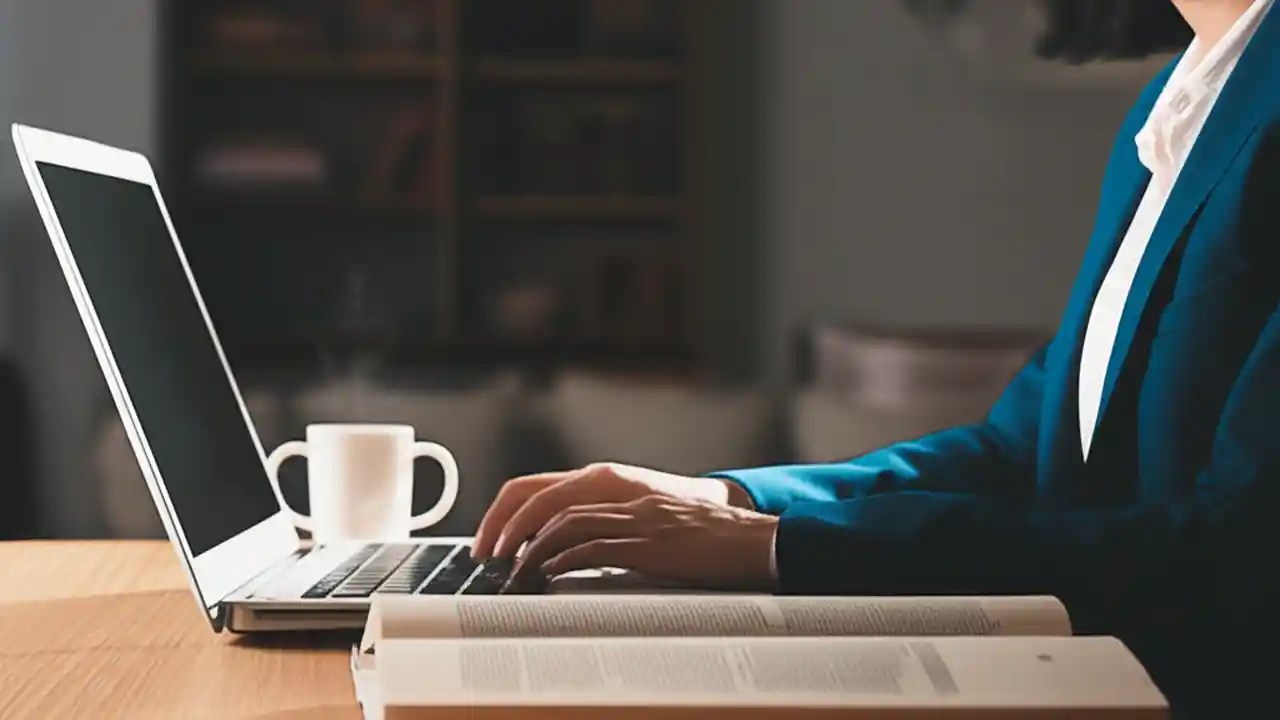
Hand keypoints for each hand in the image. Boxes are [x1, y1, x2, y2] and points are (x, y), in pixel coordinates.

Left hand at [512, 494, 777, 590]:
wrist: (753, 538)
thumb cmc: (704, 535)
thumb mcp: (648, 521)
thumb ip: (610, 527)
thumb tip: (567, 553)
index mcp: (616, 484)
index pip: (544, 486)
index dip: (510, 511)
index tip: (492, 538)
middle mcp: (621, 493)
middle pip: (544, 500)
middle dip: (508, 529)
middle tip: (489, 558)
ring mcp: (635, 516)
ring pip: (564, 523)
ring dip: (531, 550)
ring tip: (514, 573)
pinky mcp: (649, 543)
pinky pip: (595, 549)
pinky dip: (565, 562)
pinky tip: (552, 576)